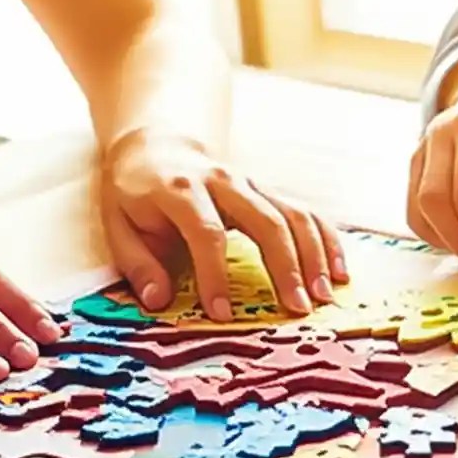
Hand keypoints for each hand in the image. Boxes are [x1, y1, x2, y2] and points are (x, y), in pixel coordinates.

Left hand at [101, 130, 346, 320]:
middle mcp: (223, 183)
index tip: (222, 313)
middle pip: (265, 220)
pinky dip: (326, 240)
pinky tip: (339, 271)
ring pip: (293, 213)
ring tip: (324, 295)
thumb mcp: (119, 225)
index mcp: (181, 190)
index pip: (206, 233)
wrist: (157, 144)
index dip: (215, 274)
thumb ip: (138, 264)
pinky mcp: (269, 191)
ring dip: (314, 255)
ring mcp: (252, 184)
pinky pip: (306, 211)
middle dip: (285, 266)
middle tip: (297, 309)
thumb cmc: (136, 192)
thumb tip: (158, 301)